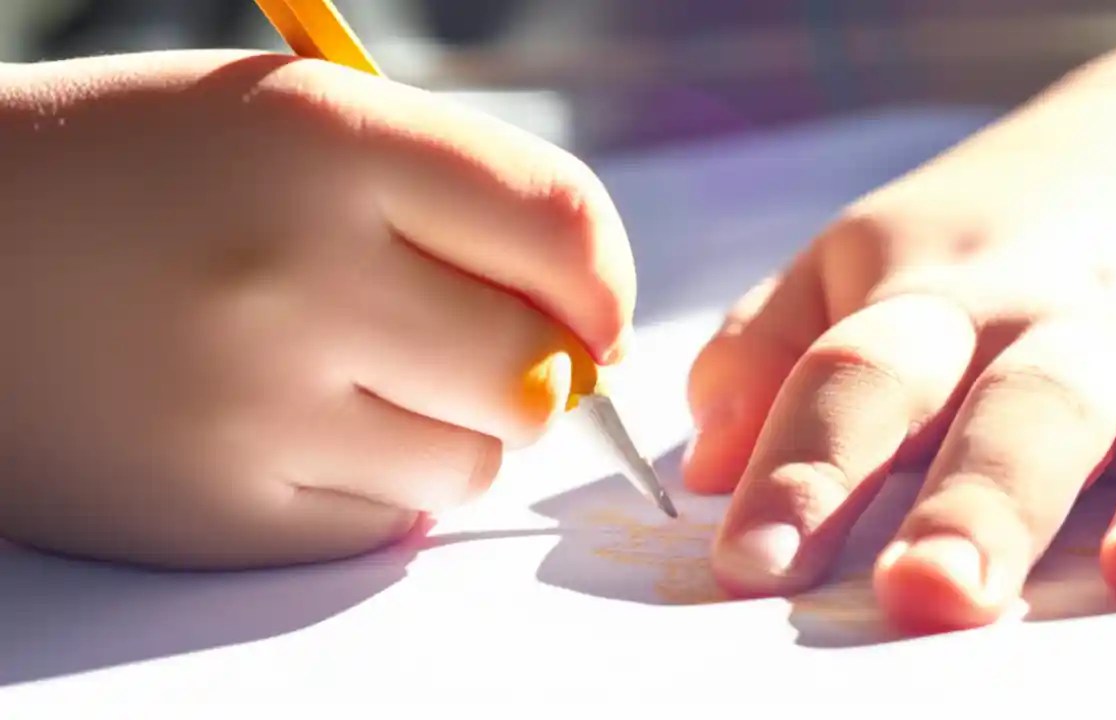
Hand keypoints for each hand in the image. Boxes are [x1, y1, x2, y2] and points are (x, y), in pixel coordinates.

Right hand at [0, 51, 633, 567]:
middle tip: (469, 342)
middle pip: (539, 374)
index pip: (565, 231)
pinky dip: (378, 485)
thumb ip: (462, 205)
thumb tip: (594, 339)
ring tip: (366, 380)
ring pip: (474, 465)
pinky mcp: (216, 513)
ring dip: (456, 431)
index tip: (590, 308)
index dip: (604, 282)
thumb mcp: (301, 123)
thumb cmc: (153, 173)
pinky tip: (301, 429)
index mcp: (328, 145)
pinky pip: (387, 525)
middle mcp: (296, 276)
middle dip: (535, 367)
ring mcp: (252, 408)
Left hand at [683, 5, 1115, 632]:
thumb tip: (704, 468)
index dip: (798, 470)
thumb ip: (771, 353)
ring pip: (1112, 412)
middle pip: (988, 403)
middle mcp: (1023, 313)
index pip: (847, 377)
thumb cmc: (980, 237)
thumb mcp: (857, 264)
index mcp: (916, 295)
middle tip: (923, 591)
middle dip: (960, 499)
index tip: (751, 564)